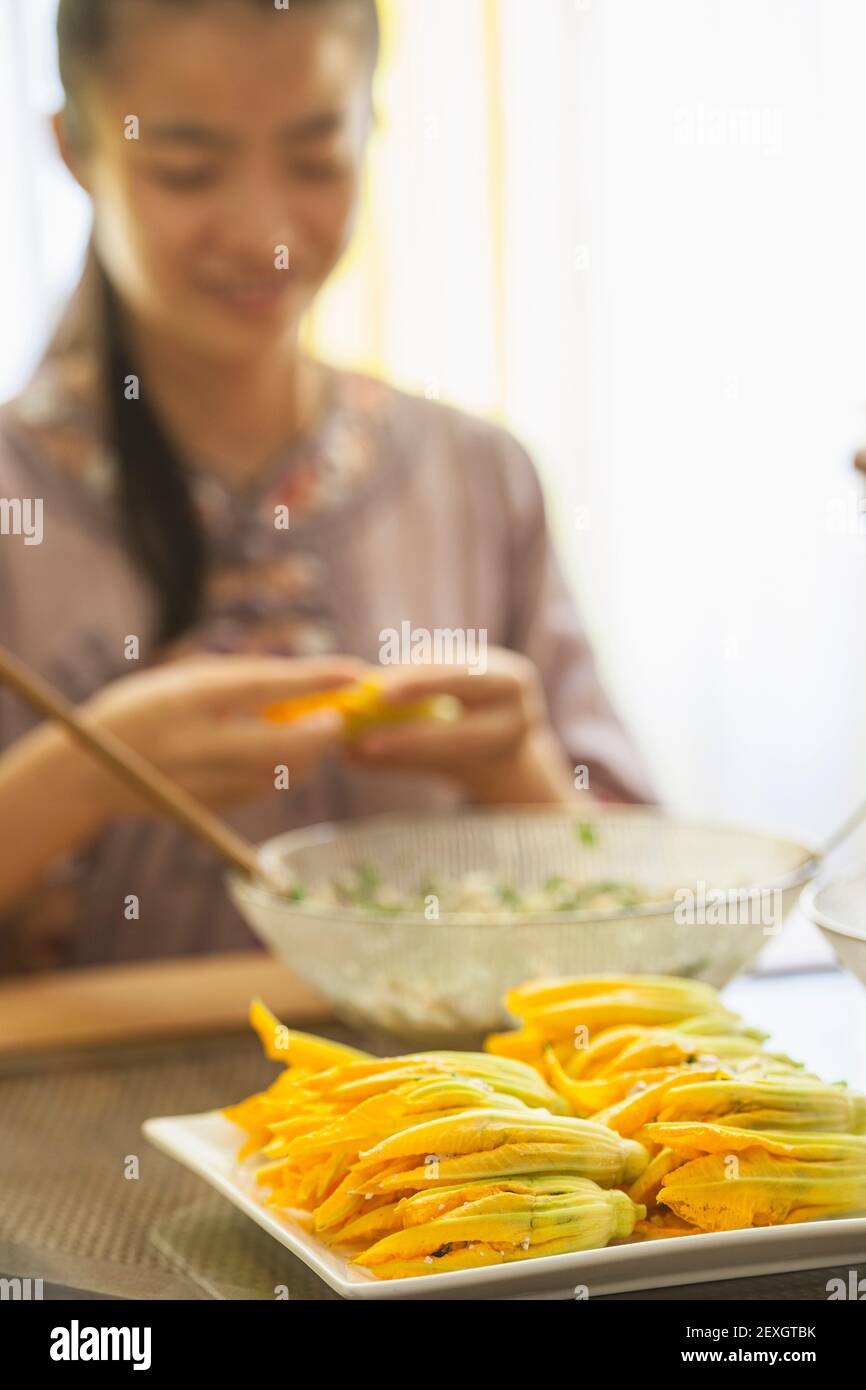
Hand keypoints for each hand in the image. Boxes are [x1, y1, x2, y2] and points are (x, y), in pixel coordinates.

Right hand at [80, 653, 365, 818]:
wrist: (86, 771)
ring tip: (301, 733)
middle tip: (337, 718)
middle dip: (322, 733)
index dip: (314, 679)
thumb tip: (305, 685)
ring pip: (278, 775)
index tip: (355, 672)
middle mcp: (194, 744)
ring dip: (303, 755)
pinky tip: (263, 757)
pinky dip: (275, 774)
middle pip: (282, 747)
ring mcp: (199, 784)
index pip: (264, 685)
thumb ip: (240, 682)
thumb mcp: (183, 680)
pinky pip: (259, 792)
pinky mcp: (205, 811)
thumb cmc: (142, 709)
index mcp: (187, 699)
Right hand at [345, 646, 578, 804]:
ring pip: (444, 661)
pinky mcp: (484, 650)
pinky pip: (437, 652)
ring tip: (371, 691)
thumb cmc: (464, 763)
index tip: (365, 744)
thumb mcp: (439, 767)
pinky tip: (387, 682)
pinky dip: (408, 665)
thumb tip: (348, 754)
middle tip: (370, 695)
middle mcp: (516, 695)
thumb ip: (398, 760)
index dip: (409, 740)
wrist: (504, 744)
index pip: (456, 736)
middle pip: (460, 680)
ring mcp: (503, 665)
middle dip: (413, 685)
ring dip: (405, 673)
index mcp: (509, 733)